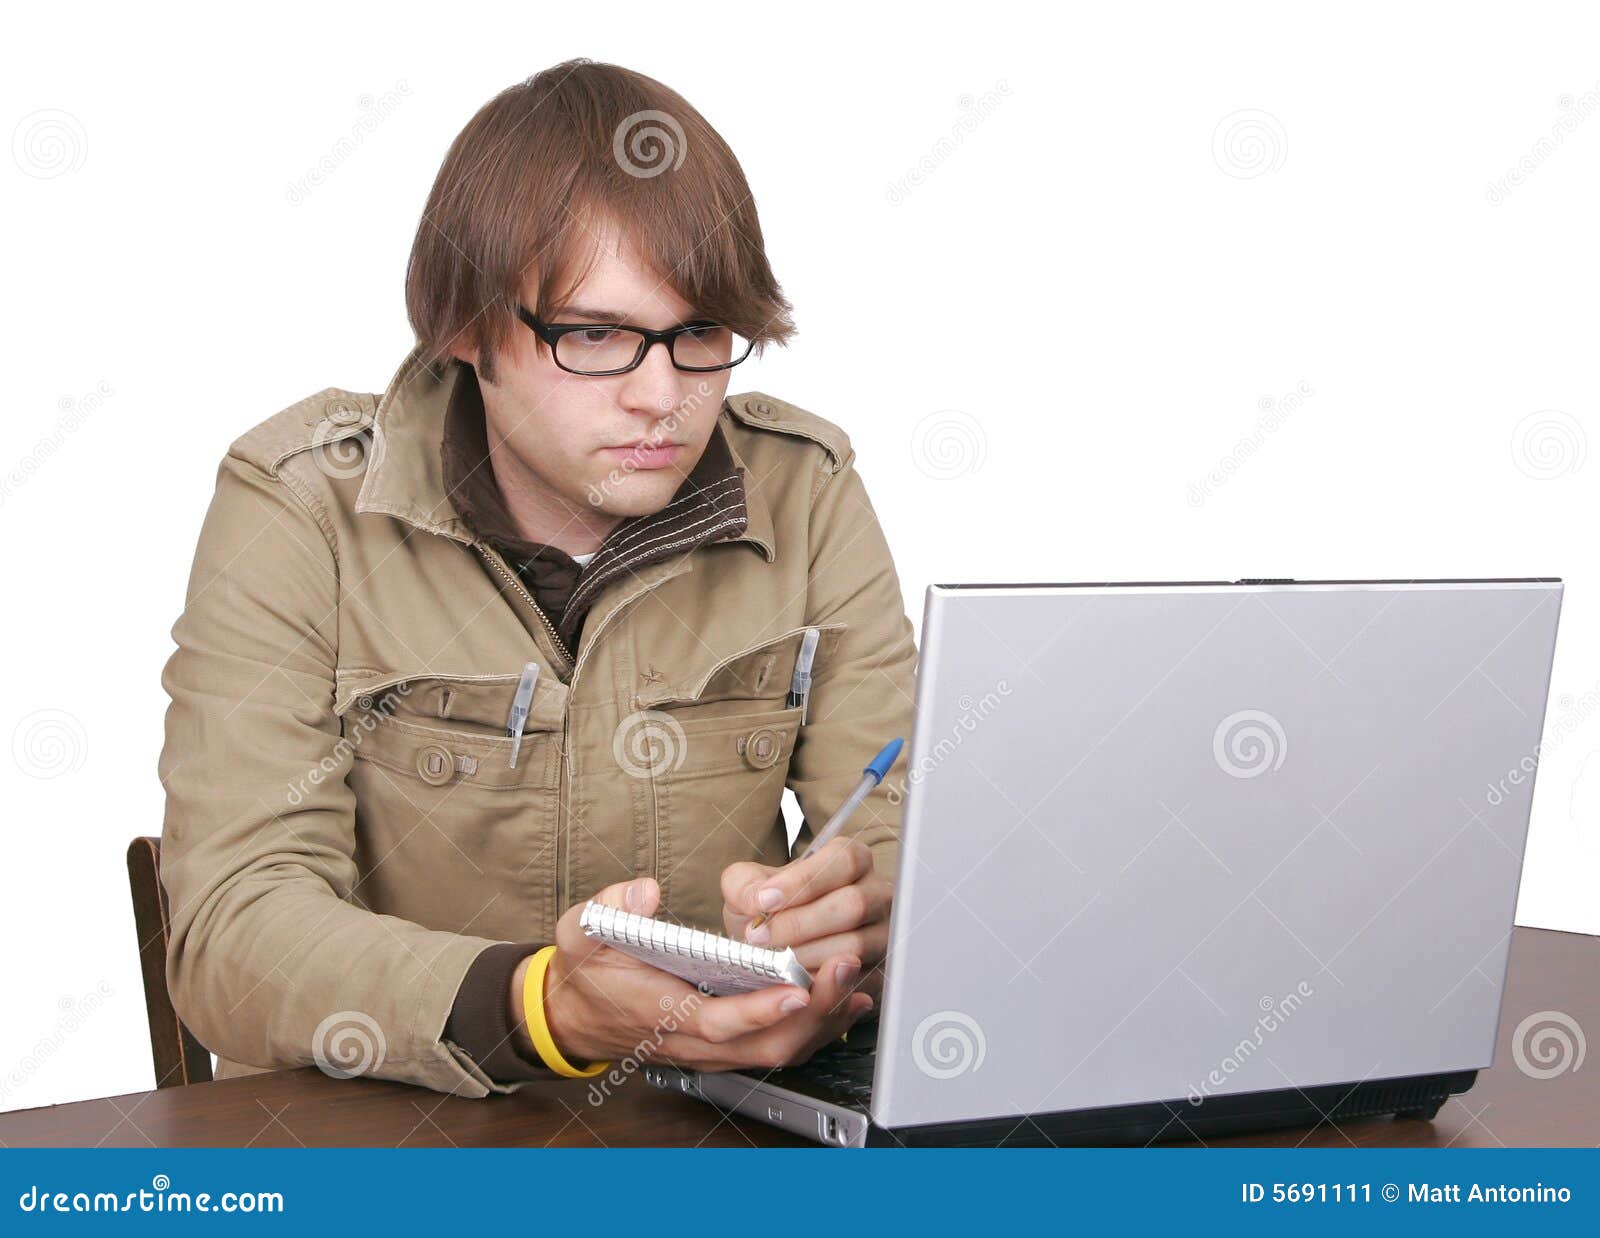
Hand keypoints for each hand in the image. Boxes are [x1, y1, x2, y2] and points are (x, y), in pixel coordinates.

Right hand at [517, 876, 873, 1072]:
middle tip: (845, 969)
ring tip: (853, 978)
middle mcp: (691, 1039)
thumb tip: (646, 892)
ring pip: (775, 1050)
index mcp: (658, 1011)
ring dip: (820, 1020)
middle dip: (811, 1012)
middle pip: (762, 1044)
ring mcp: (710, 1048)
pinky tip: (844, 1000)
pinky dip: (815, 1027)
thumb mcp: (580, 929)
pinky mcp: (723, 1047)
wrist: (575, 1015)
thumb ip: (610, 906)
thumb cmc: (586, 972)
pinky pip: (775, 1045)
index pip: (717, 1021)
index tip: (795, 988)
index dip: (759, 1011)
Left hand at [721, 838, 891, 1006]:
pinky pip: (854, 982)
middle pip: (853, 904)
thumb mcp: (749, 887)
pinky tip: (789, 981)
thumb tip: (757, 900)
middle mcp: (876, 894)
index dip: (804, 881)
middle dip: (799, 924)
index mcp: (853, 860)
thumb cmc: (771, 909)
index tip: (765, 900)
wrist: (778, 946)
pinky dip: (818, 984)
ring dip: (805, 956)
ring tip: (770, 960)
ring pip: (854, 946)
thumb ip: (744, 884)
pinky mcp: (879, 973)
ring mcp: (882, 935)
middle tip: (759, 937)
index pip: (844, 861)